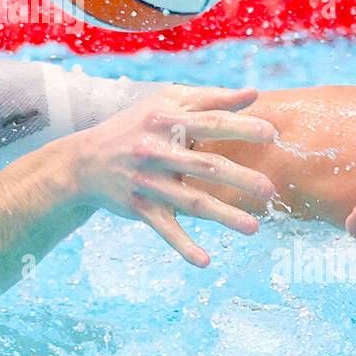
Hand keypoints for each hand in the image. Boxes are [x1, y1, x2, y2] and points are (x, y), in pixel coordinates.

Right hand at [61, 85, 277, 266]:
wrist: (84, 161)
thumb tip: (253, 94)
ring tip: (253, 228)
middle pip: (205, 165)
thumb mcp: (165, 103)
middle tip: (270, 189)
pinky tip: (206, 262)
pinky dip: (184, 246)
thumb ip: (209, 99)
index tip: (271, 134)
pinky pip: (165, 230)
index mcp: (165, 120)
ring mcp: (148, 182)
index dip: (241, 127)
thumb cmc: (135, 126)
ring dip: (223, 215)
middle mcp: (156, 151)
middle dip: (239, 178)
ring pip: (191, 201)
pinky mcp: (141, 208)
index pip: (209, 123)